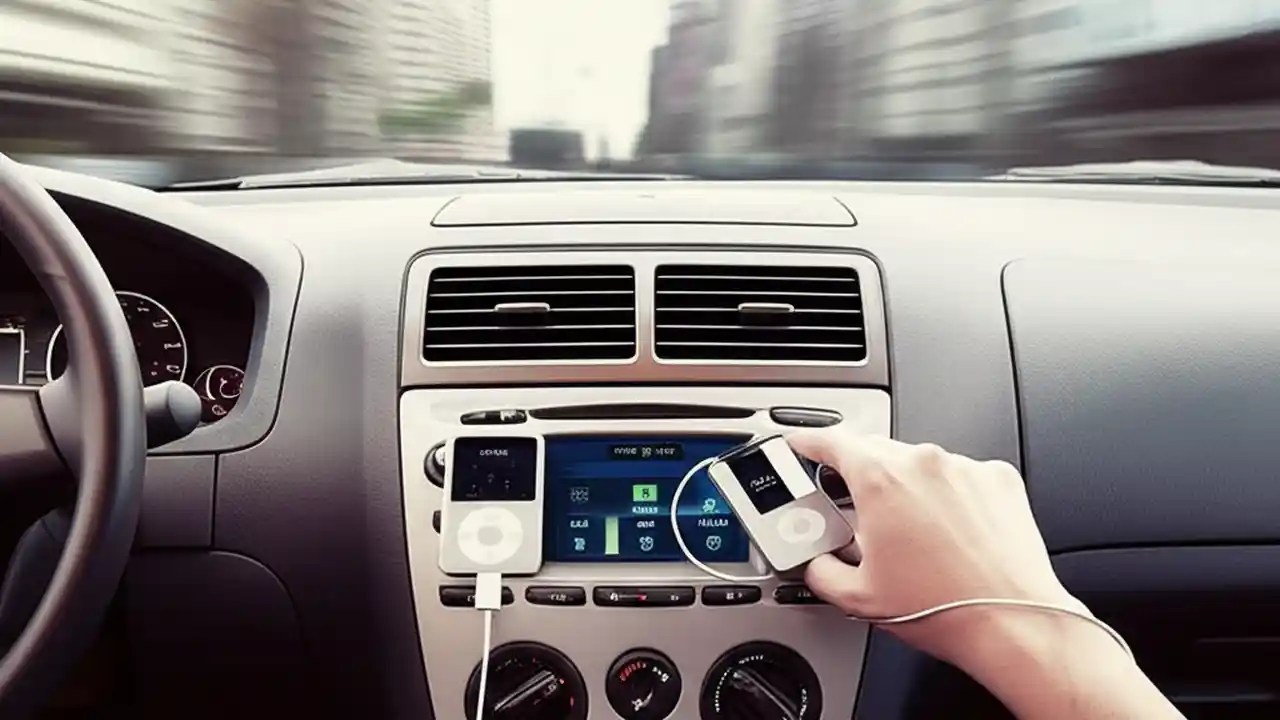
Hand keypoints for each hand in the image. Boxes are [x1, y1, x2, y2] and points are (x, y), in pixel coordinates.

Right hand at [789, 430, 1080, 667]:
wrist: (1013, 625)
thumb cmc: (945, 609)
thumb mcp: (857, 597)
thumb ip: (820, 569)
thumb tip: (817, 563)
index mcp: (881, 480)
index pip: (831, 440)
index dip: (809, 441)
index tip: (802, 443)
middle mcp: (924, 463)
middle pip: (876, 451)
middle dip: (861, 477)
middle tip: (859, 512)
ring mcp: (965, 468)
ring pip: (920, 465)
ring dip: (909, 490)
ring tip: (916, 538)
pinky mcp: (999, 480)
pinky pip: (960, 476)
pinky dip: (949, 496)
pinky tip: (951, 534)